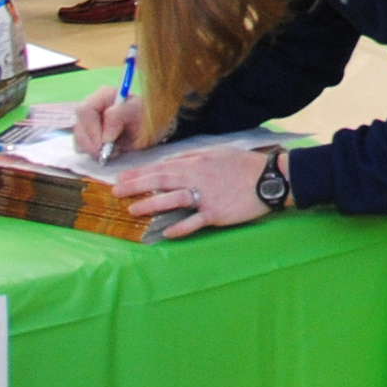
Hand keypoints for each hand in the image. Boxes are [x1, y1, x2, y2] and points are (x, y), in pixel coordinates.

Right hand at [69, 85, 149, 161]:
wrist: (150, 131)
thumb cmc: (147, 118)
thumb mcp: (139, 113)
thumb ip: (120, 116)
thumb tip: (105, 135)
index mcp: (104, 95)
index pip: (86, 110)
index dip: (92, 129)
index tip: (104, 143)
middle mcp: (93, 106)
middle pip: (79, 126)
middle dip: (91, 143)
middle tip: (106, 153)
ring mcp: (88, 121)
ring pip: (78, 137)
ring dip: (92, 149)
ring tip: (112, 152)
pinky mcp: (88, 135)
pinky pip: (80, 146)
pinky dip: (92, 153)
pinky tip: (107, 153)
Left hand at [113, 142, 283, 239]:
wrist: (269, 179)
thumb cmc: (243, 165)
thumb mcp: (216, 153)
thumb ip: (191, 159)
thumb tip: (168, 164)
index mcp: (197, 163)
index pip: (162, 167)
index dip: (140, 172)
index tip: (122, 177)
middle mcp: (198, 178)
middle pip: (162, 180)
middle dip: (137, 185)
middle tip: (116, 191)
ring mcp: (207, 196)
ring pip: (174, 199)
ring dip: (152, 204)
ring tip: (133, 209)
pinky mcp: (217, 213)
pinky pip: (195, 221)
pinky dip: (181, 227)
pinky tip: (166, 232)